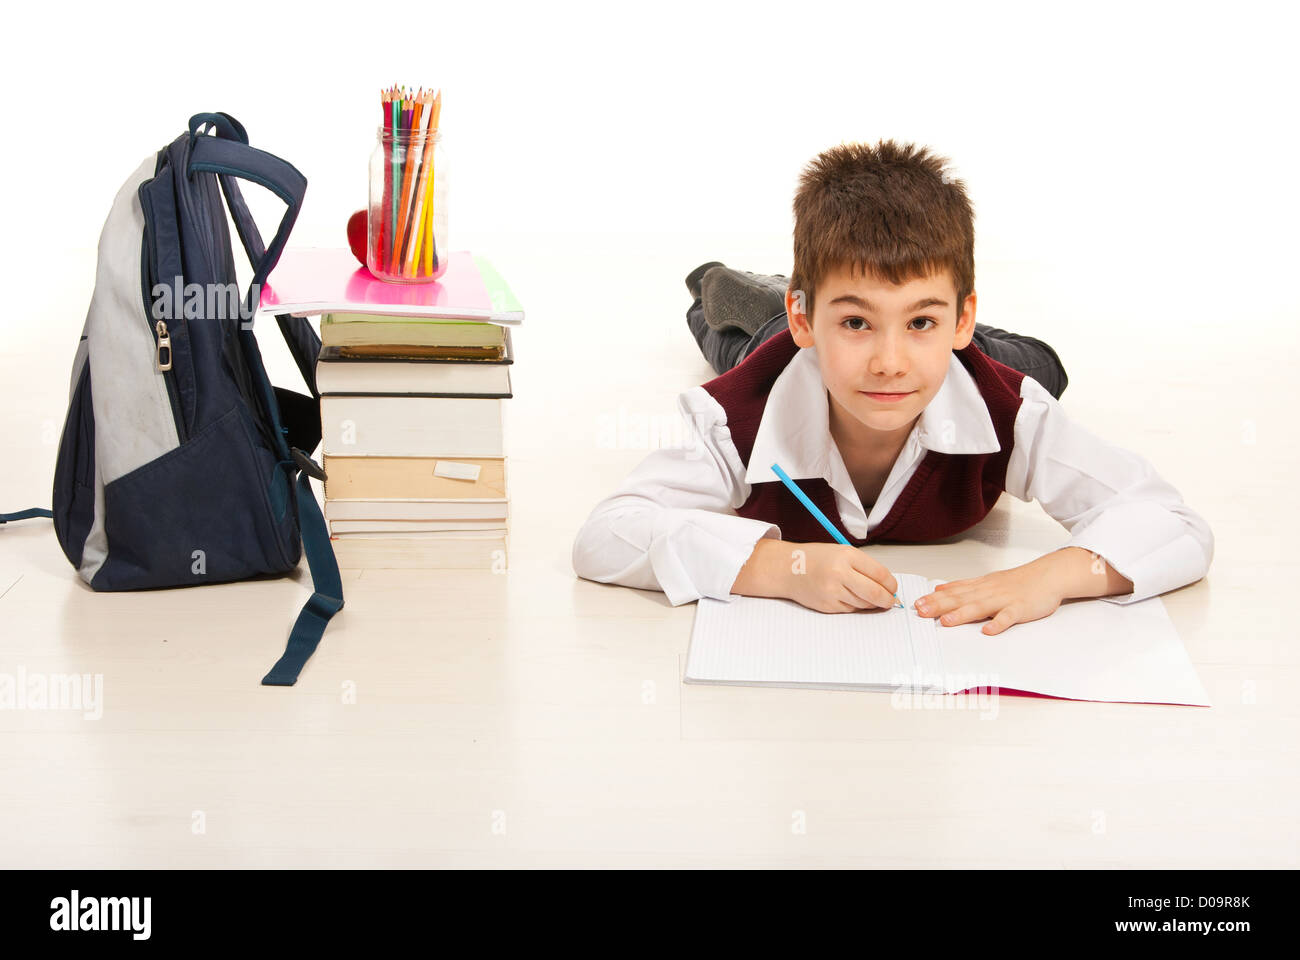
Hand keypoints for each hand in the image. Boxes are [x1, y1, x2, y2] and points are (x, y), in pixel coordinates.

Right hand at [784, 542, 899, 614]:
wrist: (787, 569)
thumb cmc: (816, 559)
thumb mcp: (841, 552)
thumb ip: (864, 567)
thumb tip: (886, 586)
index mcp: (846, 556)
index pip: (880, 574)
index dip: (891, 584)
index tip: (893, 588)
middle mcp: (839, 573)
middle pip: (875, 593)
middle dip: (887, 599)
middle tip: (890, 600)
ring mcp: (832, 592)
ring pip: (864, 604)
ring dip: (871, 603)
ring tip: (867, 595)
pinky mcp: (827, 606)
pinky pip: (850, 609)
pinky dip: (854, 606)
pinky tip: (847, 596)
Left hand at [912, 558, 1066, 634]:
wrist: (1048, 575)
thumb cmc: (1017, 581)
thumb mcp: (986, 581)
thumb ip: (963, 586)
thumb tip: (939, 588)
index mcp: (980, 586)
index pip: (953, 592)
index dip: (934, 598)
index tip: (916, 604)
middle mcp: (988, 592)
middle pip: (961, 599)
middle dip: (940, 606)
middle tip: (921, 612)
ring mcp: (1004, 600)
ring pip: (980, 607)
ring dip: (962, 614)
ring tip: (945, 622)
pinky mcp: (1021, 608)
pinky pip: (1008, 617)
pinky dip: (998, 624)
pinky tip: (988, 631)